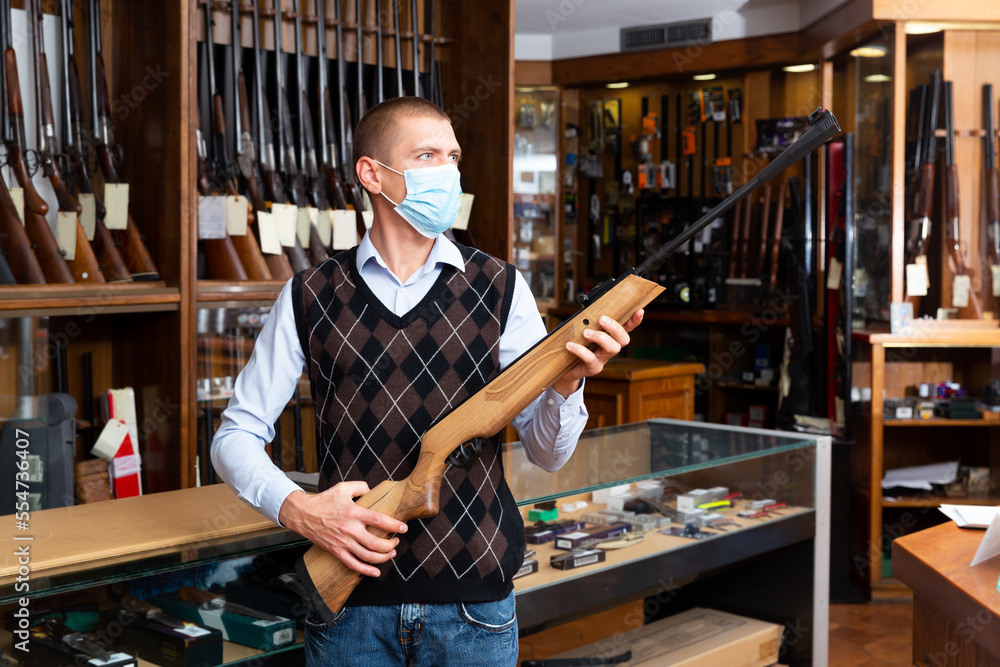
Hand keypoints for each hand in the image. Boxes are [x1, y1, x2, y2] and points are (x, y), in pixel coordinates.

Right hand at [278, 482, 407, 576]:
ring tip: (391, 553)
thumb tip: (373, 491)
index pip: (379, 520)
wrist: (303, 513)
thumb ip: (361, 487)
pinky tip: (376, 572)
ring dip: (383, 557)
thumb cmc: (324, 500)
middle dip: (391, 545)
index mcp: (354, 512)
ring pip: (367, 556)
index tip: (404, 528)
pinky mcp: (336, 551)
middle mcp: (350, 529)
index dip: (394, 525)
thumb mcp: (344, 487)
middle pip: (376, 543)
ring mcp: (342, 542)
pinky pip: (353, 564)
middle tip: (396, 541)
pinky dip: (366, 570)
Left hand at [551, 309, 644, 397]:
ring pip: (612, 349)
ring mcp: (603, 359)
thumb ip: (588, 323)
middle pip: (624, 339)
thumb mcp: (582, 332)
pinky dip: (580, 350)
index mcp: (610, 337)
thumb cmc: (576, 346)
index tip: (639, 311)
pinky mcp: (593, 368)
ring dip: (600, 337)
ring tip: (586, 333)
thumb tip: (587, 311)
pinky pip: (591, 359)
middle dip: (615, 328)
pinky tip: (570, 345)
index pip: (626, 328)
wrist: (567, 369)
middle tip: (601, 319)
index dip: (634, 321)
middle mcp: (610, 348)